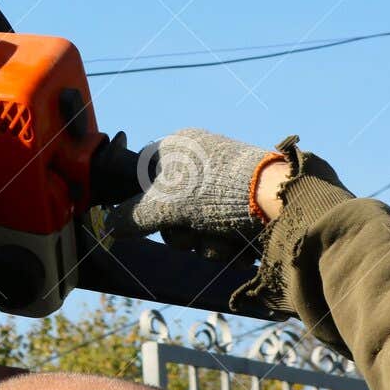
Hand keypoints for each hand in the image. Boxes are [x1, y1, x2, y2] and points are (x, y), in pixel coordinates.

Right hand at [108, 129, 288, 254]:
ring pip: (196, 224)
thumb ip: (131, 217)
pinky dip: (227, 242)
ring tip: (222, 241)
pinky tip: (240, 243)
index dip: (141, 202)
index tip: (145, 221)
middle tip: (190, 236)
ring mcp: (225, 181)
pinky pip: (221, 228)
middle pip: (169, 207)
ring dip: (204, 242)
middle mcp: (200, 161)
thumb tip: (106, 227)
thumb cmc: (217, 193)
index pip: (142, 174)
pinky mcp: (248, 202)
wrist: (283, 202)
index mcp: (178, 146)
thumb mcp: (164, 206)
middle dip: (179, 231)